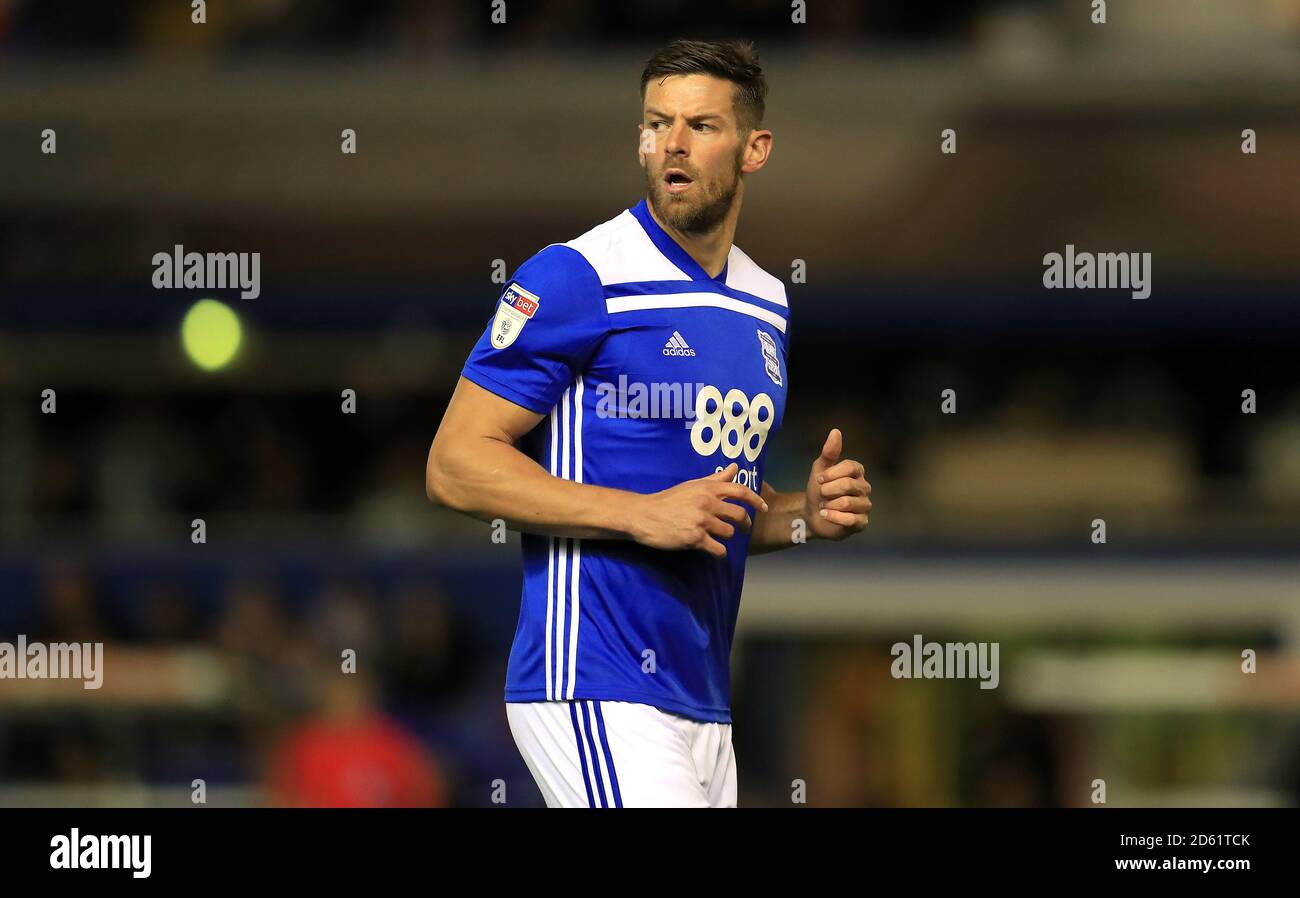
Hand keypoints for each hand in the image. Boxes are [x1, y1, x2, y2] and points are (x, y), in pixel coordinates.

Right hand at [632, 463, 767, 557]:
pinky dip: (719, 552)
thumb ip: (715, 478)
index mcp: (707, 487)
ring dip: (726, 537)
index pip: (740, 491)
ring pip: (729, 532)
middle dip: (744, 524)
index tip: (764, 508)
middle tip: (743, 529)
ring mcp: (702, 520)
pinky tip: (714, 551)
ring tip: (717, 537)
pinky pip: (718, 549)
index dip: (756, 500)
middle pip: (739, 514)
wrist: (644, 515)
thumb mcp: (692, 485)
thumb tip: (734, 467)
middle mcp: (707, 502)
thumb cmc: (668, 500)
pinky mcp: (695, 538)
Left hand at [805, 429, 870, 539]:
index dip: (831, 474)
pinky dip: (833, 517)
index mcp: (857, 472)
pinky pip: (850, 520)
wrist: (812, 515)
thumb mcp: (820, 470)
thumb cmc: (818, 490)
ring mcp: (865, 506)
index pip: (850, 467)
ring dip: (829, 505)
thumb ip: (829, 452)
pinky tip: (825, 515)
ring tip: (823, 506)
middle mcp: (865, 488)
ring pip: (847, 503)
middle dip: (827, 491)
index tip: (819, 480)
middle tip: (820, 494)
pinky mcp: (862, 523)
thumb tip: (836, 431)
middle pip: (847, 485)